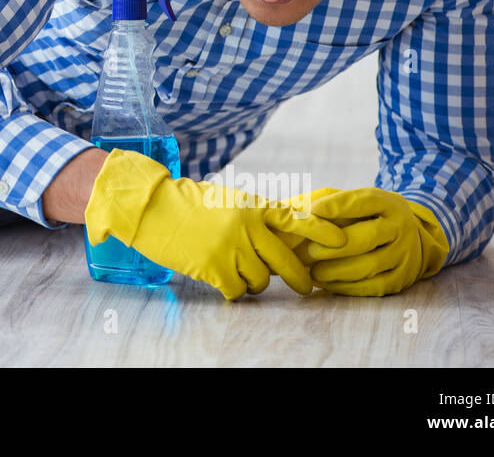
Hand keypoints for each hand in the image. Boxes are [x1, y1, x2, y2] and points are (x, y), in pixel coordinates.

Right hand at [84, 150, 346, 300]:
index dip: (321, 230)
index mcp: (252, 206)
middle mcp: (247, 226)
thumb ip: (254, 217)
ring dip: (253, 283)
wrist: (152, 208)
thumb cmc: (186, 204)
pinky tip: (220, 280)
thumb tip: (282, 238)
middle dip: (300, 278)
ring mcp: (232, 247)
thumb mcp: (227, 201)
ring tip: (237, 274)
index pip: (295, 218)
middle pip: (285, 261)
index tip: (342, 240)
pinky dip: (232, 291)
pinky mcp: (215, 268)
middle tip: (307, 288)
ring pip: (260, 281)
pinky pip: (238, 291)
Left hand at [284, 187, 449, 296]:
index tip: (310, 212)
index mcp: (387, 203)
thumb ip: (323, 200)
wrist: (412, 241)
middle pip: (366, 237)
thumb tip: (290, 207)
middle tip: (309, 251)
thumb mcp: (354, 202)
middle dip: (334, 247)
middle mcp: (400, 227)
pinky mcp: (402, 279)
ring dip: (337, 270)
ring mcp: (404, 255)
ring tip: (314, 272)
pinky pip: (373, 286)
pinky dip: (348, 287)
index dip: (335, 206)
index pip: (361, 202)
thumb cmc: (368, 217)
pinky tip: (329, 284)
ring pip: (369, 265)